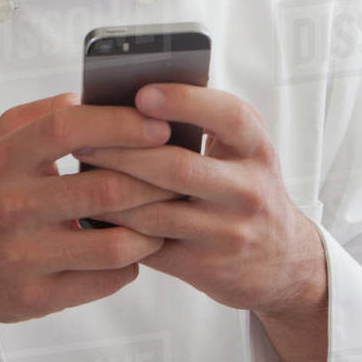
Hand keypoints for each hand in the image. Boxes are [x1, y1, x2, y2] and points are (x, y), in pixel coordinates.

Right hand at [0, 92, 173, 361]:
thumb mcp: (1, 144)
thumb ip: (45, 113)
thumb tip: (97, 97)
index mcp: (4, 159)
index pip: (68, 129)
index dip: (119, 124)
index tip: (158, 125)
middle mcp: (9, 207)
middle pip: (103, 189)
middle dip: (153, 180)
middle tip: (180, 171)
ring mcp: (21, 256)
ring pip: (113, 243)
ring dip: (152, 228)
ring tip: (166, 212)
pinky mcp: (35, 298)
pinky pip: (105, 281)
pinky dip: (132, 264)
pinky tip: (137, 249)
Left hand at [76, 84, 325, 319]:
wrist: (281, 259)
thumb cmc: (245, 183)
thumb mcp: (242, 147)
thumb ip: (204, 121)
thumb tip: (133, 98)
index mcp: (257, 146)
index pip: (227, 116)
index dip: (184, 101)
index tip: (140, 93)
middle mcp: (249, 189)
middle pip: (178, 167)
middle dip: (124, 151)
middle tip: (82, 138)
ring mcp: (229, 232)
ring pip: (156, 211)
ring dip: (112, 192)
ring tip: (79, 173)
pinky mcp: (207, 267)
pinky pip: (151, 245)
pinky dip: (118, 226)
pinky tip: (94, 211)